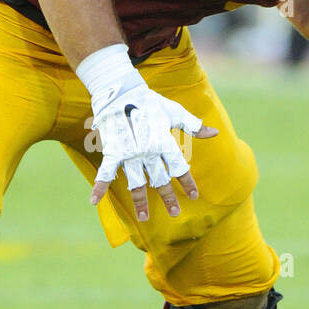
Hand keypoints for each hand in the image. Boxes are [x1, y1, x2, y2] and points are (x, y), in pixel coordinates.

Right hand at [89, 79, 217, 221]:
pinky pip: (105, 172)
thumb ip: (193, 125)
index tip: (194, 196)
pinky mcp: (113, 151)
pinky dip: (99, 186)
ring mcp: (130, 153)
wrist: (121, 91)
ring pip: (136, 182)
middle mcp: (148, 150)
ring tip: (144, 218)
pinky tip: (94, 201)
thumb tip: (214, 133)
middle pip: (160, 179)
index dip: (187, 182)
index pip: (179, 167)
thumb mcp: (175, 112)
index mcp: (164, 141)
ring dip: (140, 201)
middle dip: (168, 197)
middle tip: (175, 213)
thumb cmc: (150, 102)